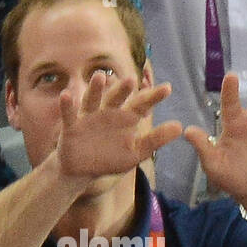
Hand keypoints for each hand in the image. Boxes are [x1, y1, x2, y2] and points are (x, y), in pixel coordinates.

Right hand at [55, 71, 180, 180]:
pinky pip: (69, 114)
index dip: (153, 97)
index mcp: (125, 118)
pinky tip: (66, 95)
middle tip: (132, 80)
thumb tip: (179, 126)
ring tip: (99, 76)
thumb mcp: (136, 152)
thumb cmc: (110, 158)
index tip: (168, 88)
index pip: (141, 105)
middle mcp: (108, 113)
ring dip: (95, 89)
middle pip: (117, 98)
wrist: (82, 170)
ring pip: (92, 100)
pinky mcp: (71, 126)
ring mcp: (89, 117)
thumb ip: (156, 139)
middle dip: (123, 90)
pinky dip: (67, 105)